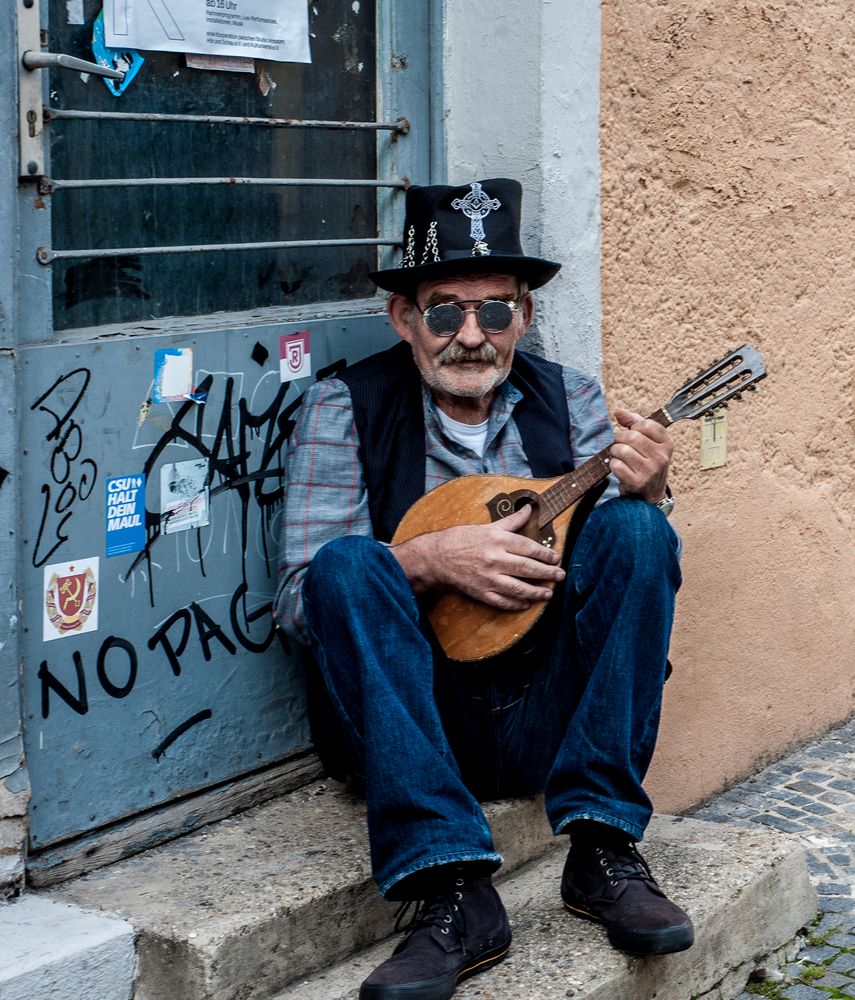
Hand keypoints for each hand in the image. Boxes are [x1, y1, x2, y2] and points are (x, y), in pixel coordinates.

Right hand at [391, 505, 564, 610]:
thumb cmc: (462, 539)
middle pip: (528, 568)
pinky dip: (516, 604)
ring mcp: (488, 578)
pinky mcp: (481, 592)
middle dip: (547, 573)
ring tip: (548, 593)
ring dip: (536, 592)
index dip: (545, 554)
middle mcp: (495, 559)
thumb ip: (512, 521)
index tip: (556, 558)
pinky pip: (502, 601)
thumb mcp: (488, 526)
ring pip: (518, 588)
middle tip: (560, 576)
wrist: (437, 556)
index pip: (528, 547)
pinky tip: (526, 603)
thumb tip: (529, 509)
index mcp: (497, 540)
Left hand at [609, 408, 672, 502]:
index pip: (645, 424)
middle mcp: (662, 457)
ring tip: (620, 457)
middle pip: (631, 436)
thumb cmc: (647, 463)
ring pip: (621, 450)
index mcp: (667, 443)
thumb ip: (634, 422)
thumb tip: (619, 411)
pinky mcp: (638, 482)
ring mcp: (651, 471)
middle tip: (621, 446)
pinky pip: (616, 465)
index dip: (634, 427)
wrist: (650, 494)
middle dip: (620, 439)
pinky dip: (613, 465)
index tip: (634, 434)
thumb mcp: (648, 441)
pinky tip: (620, 469)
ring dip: (615, 452)